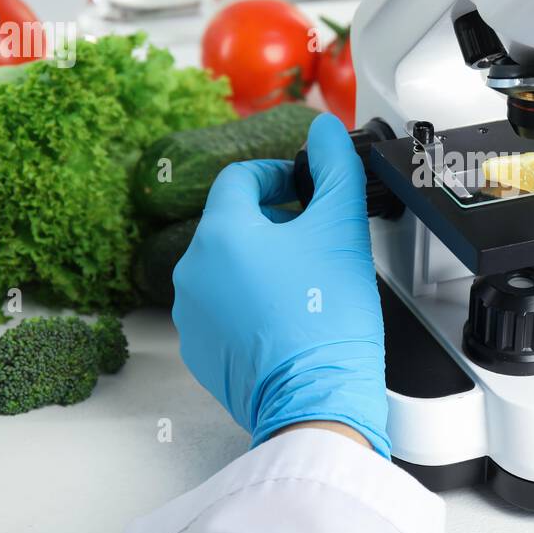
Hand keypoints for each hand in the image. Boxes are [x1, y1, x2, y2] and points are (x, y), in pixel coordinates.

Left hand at [172, 114, 389, 454]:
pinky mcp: (201, 352)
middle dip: (274, 224)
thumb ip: (336, 168)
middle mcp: (192, 272)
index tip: (304, 190)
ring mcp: (191, 316)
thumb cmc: (327, 322)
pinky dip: (252, 306)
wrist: (316, 401)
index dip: (277, 176)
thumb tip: (327, 131)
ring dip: (262, 266)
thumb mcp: (342, 229)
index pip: (240, 179)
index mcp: (220, 234)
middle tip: (316, 241)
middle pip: (233, 225)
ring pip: (227, 270)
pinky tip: (288, 319)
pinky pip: (223, 311)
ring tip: (306, 284)